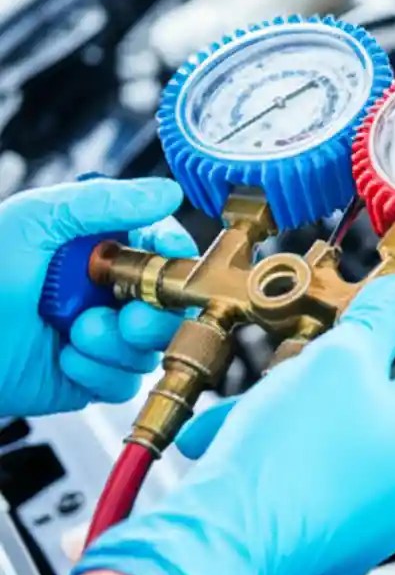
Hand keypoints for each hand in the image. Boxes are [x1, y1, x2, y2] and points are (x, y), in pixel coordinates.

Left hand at [0, 178, 194, 416]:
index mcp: (101, 249)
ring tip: (78, 333)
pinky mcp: (89, 377)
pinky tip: (63, 358)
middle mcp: (106, 292)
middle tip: (127, 316)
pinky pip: (124, 383)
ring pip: (152, 348)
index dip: (177, 263)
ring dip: (118, 344)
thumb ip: (106, 201)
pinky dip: (98, 372)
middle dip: (154, 315)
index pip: (166, 251)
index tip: (172, 269)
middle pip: (172, 306)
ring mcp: (101, 336)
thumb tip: (168, 192)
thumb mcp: (37, 219)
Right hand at [75, 276, 394, 574]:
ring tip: (249, 407)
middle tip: (295, 363)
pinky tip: (237, 441)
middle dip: (332, 375)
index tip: (375, 322)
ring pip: (340, 437)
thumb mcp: (337, 358)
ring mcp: (374, 514)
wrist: (224, 541)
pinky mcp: (331, 535)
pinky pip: (315, 476)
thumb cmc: (286, 459)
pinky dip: (282, 453)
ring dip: (295, 411)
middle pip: (384, 402)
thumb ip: (376, 318)